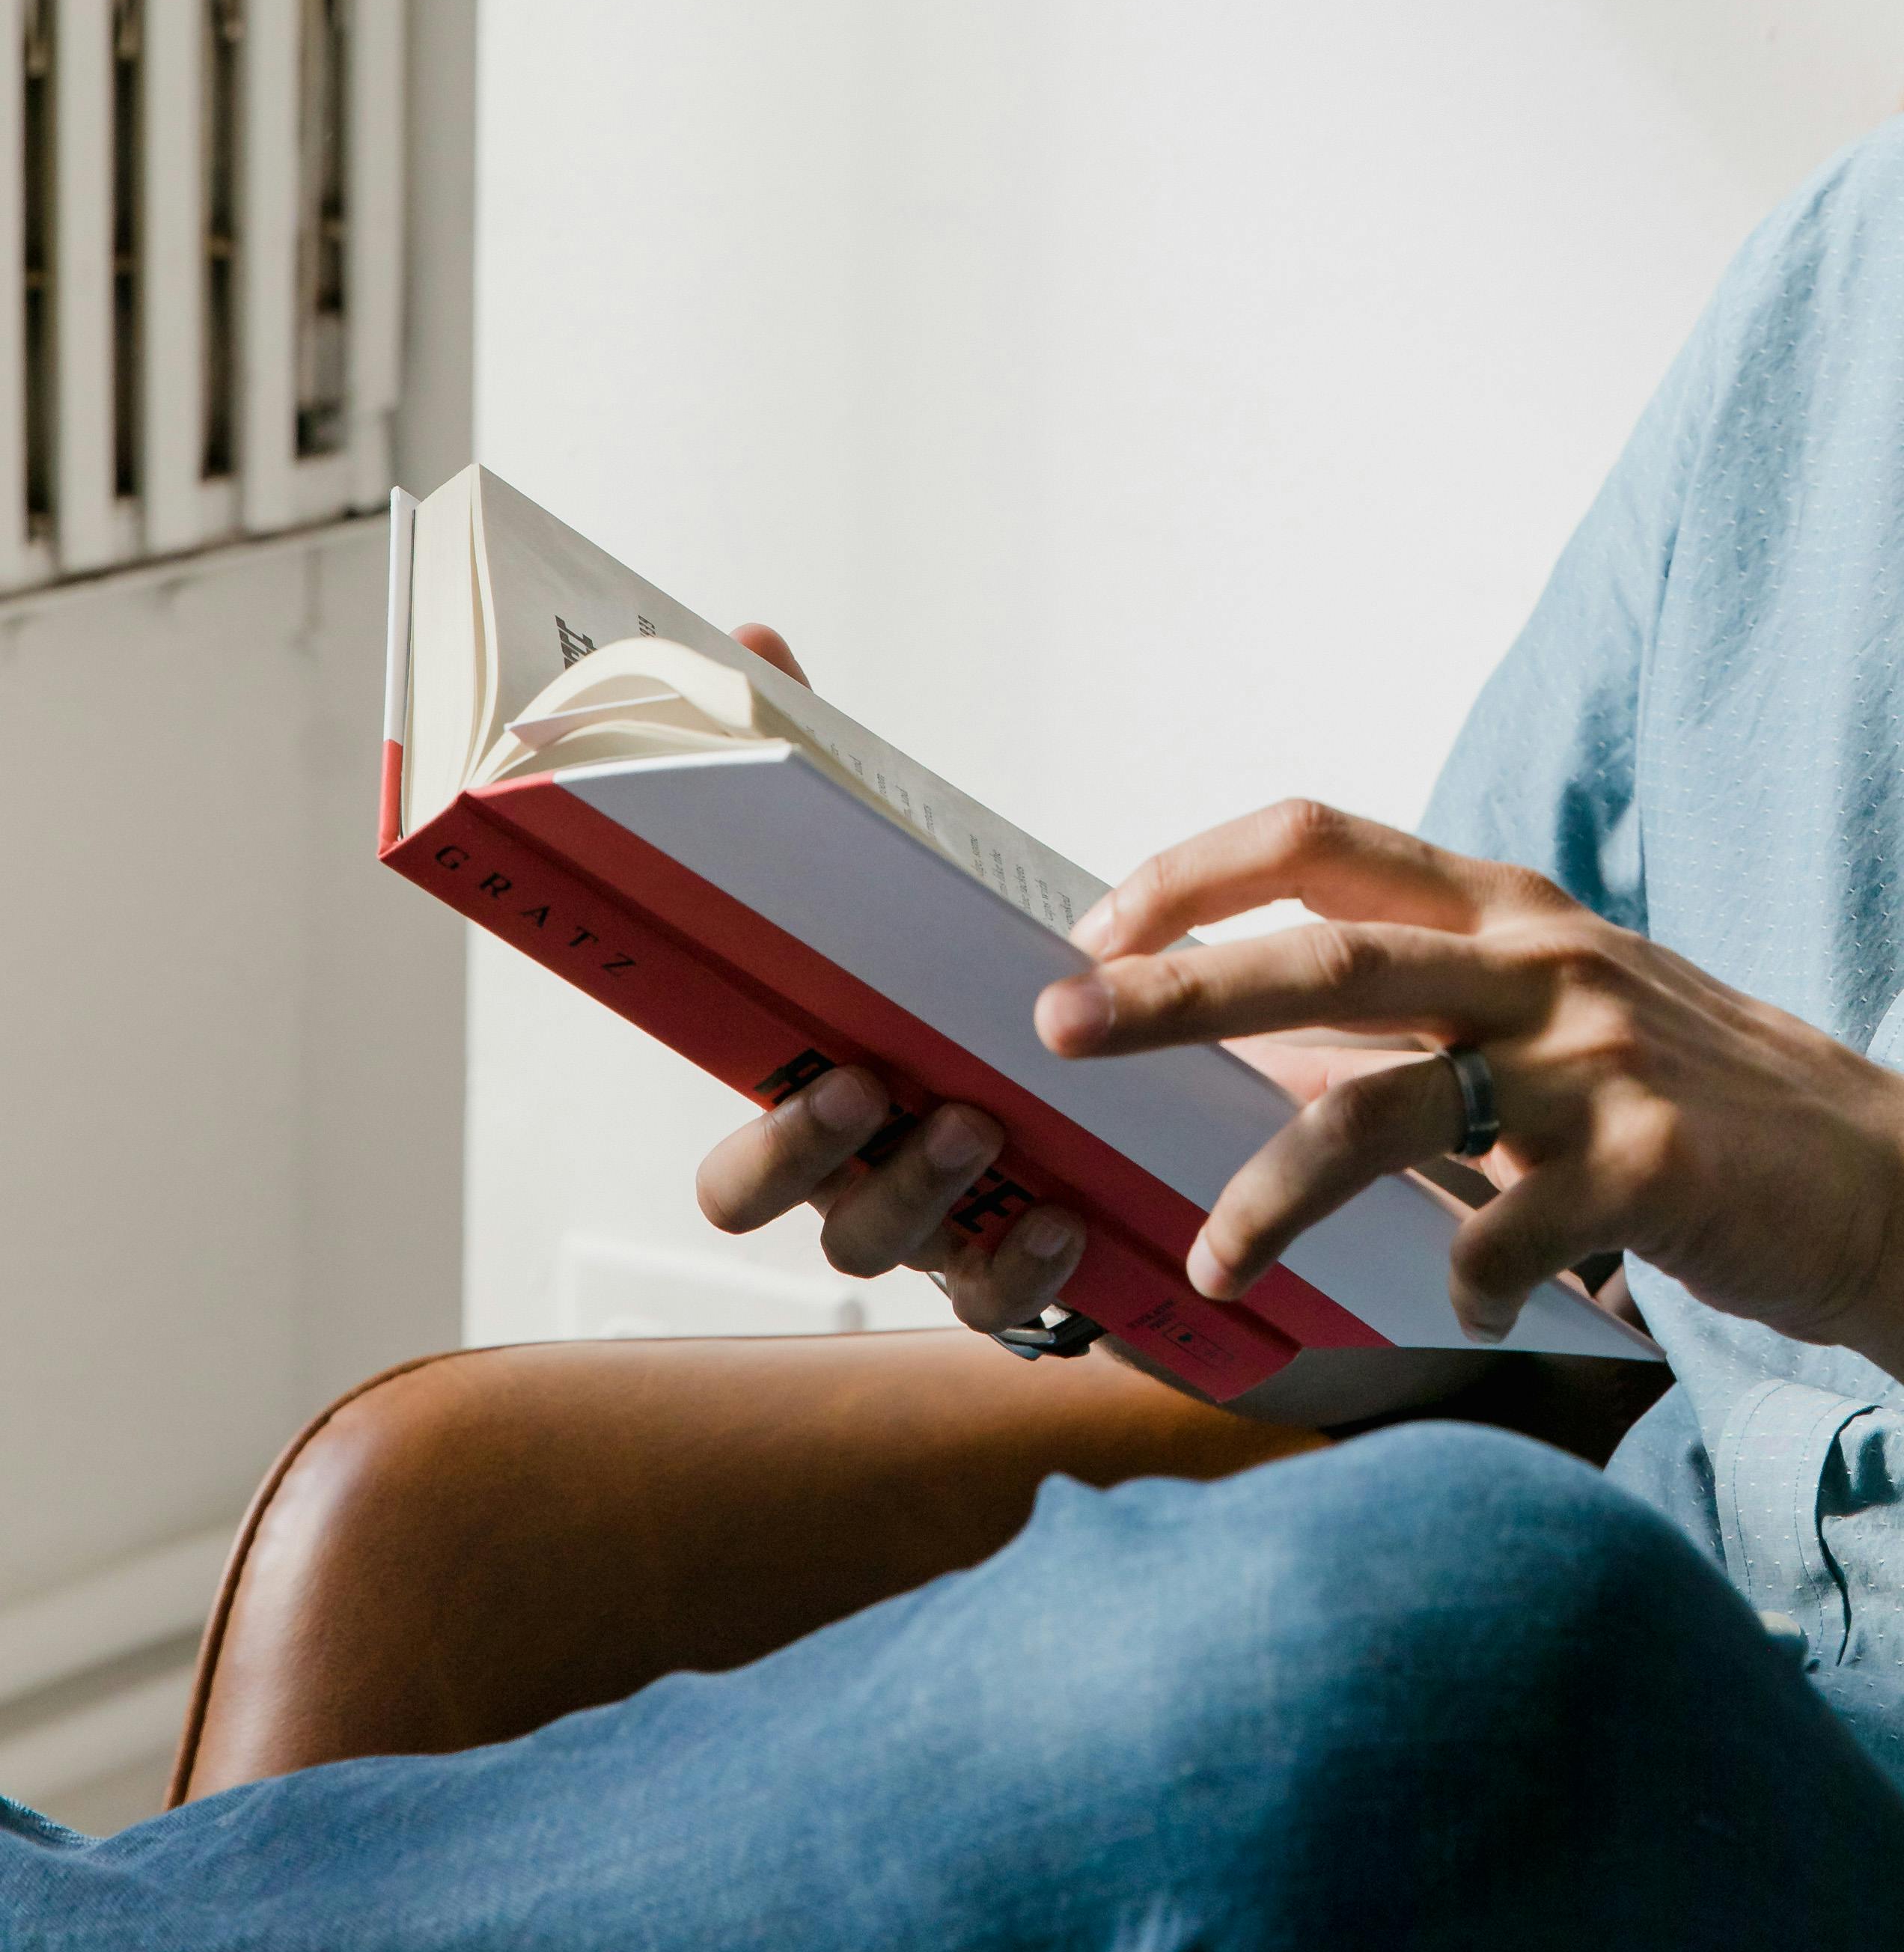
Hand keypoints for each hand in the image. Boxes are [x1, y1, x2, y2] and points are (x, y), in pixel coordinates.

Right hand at [686, 623, 1085, 1334]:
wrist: (1113, 1076)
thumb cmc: (970, 972)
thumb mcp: (911, 876)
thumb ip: (826, 768)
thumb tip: (755, 645)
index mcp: (827, 1110)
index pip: (742, 1176)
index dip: (766, 1142)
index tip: (833, 1069)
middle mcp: (872, 1190)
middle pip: (812, 1224)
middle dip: (840, 1166)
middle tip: (892, 1088)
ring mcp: (950, 1240)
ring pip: (908, 1259)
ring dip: (938, 1197)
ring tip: (989, 1121)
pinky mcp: (1038, 1269)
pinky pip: (1016, 1305)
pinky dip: (1034, 1263)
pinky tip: (1071, 1209)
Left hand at [1039, 798, 1903, 1344]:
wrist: (1876, 1179)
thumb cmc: (1691, 1096)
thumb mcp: (1555, 1010)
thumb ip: (1420, 1004)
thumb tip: (1244, 1026)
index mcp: (1508, 910)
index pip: (1320, 843)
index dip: (1195, 874)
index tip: (1095, 929)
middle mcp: (1542, 962)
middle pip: (1326, 955)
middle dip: (1177, 989)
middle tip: (1062, 1026)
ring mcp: (1597, 1058)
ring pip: (1388, 1103)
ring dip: (1277, 1189)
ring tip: (1214, 1258)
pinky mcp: (1648, 1163)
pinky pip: (1509, 1229)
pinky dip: (1465, 1279)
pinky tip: (1463, 1306)